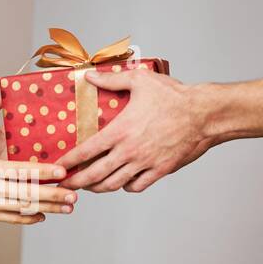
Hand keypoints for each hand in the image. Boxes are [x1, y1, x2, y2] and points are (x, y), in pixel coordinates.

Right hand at [0, 99, 76, 227]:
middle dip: (53, 194)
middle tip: (74, 195)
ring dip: (49, 208)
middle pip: (27, 192)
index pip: (18, 171)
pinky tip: (45, 217)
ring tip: (68, 207)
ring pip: (24, 208)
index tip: (60, 172)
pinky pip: (13, 219)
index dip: (41, 172)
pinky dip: (30, 219)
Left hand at [57, 65, 212, 191]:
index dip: (69, 162)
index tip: (59, 167)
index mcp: (120, 131)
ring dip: (97, 187)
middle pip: (94, 175)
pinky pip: (136, 186)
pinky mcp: (160, 170)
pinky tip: (122, 182)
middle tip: (65, 185)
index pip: (86, 151)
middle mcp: (129, 151)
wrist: (203, 114)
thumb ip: (112, 80)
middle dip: (76, 182)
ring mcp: (145, 163)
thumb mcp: (140, 81)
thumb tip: (90, 76)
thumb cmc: (173, 96)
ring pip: (113, 184)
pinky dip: (125, 187)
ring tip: (89, 186)